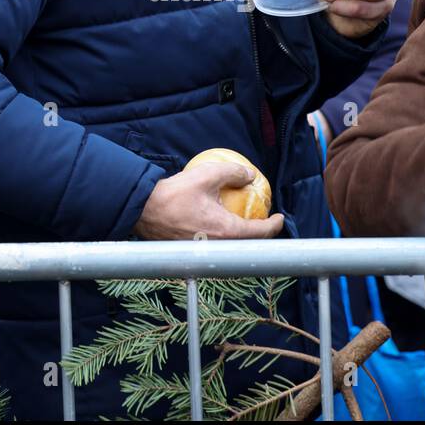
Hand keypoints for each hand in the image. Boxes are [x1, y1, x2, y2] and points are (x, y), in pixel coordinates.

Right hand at [133, 161, 284, 239]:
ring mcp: (205, 253)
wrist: (143, 210)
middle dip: (261, 235)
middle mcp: (218, 247)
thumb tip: (250, 175)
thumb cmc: (174, 194)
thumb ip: (233, 172)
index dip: (275, 225)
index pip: (261, 232)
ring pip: (232, 248)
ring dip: (242, 237)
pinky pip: (217, 247)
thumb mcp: (207, 174)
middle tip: (264, 220)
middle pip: (249, 245)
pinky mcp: (193, 252)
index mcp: (226, 231)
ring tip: (244, 222)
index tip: (280, 217)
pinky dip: (225, 238)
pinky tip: (220, 224)